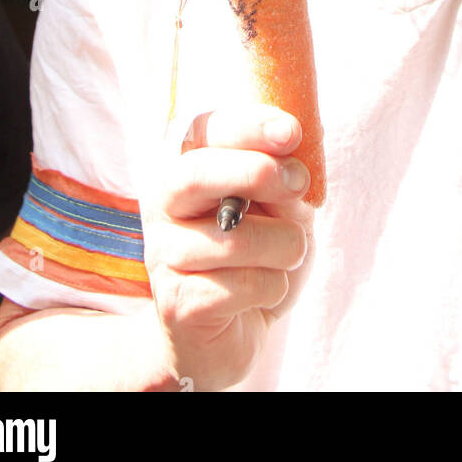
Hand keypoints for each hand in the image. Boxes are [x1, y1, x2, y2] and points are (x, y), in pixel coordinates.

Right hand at [141, 105, 315, 391]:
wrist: (229, 335)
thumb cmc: (258, 258)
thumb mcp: (280, 210)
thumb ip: (284, 182)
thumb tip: (296, 165)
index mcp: (189, 167)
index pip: (205, 130)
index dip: (248, 126)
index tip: (290, 131)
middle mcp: (165, 205)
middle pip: (196, 174)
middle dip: (254, 172)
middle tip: (297, 182)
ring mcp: (164, 255)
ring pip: (235, 239)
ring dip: (284, 247)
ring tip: (287, 256)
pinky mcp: (176, 304)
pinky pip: (243, 285)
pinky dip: (273, 288)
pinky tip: (262, 293)